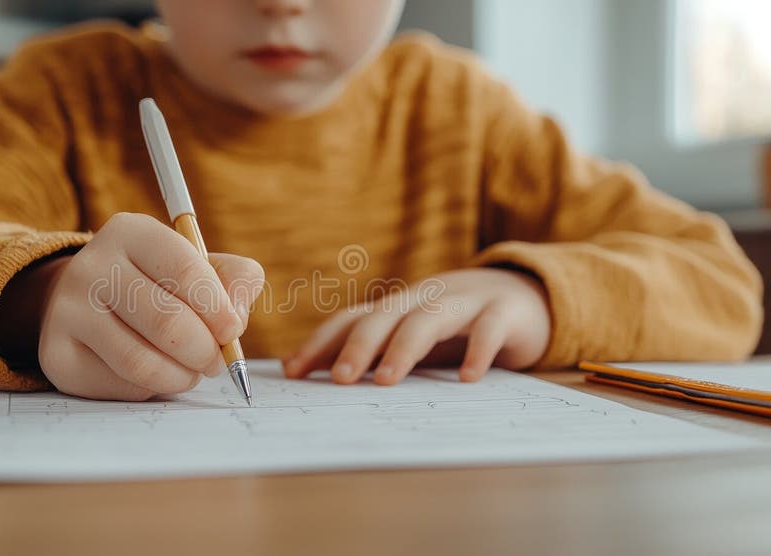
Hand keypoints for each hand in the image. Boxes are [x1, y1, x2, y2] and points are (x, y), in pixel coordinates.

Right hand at [0, 212, 263, 400]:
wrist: (88, 301)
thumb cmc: (160, 283)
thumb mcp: (201, 265)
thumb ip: (235, 281)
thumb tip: (236, 320)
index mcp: (131, 233)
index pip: (184, 270)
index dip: (217, 308)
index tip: (233, 331)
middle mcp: (92, 266)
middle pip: (165, 322)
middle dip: (204, 351)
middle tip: (216, 361)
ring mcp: (67, 311)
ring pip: (140, 362)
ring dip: (181, 376)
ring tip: (192, 371)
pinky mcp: (58, 354)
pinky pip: (119, 385)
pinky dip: (151, 388)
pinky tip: (156, 373)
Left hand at [283, 268, 550, 384]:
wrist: (524, 296)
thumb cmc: (455, 324)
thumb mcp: (413, 336)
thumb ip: (374, 353)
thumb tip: (316, 376)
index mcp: (398, 308)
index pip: (351, 320)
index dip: (320, 343)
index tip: (293, 372)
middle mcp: (424, 299)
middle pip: (384, 317)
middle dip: (358, 347)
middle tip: (340, 380)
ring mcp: (463, 302)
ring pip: (427, 319)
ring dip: (404, 348)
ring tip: (387, 381)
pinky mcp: (503, 312)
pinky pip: (488, 329)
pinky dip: (477, 351)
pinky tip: (467, 378)